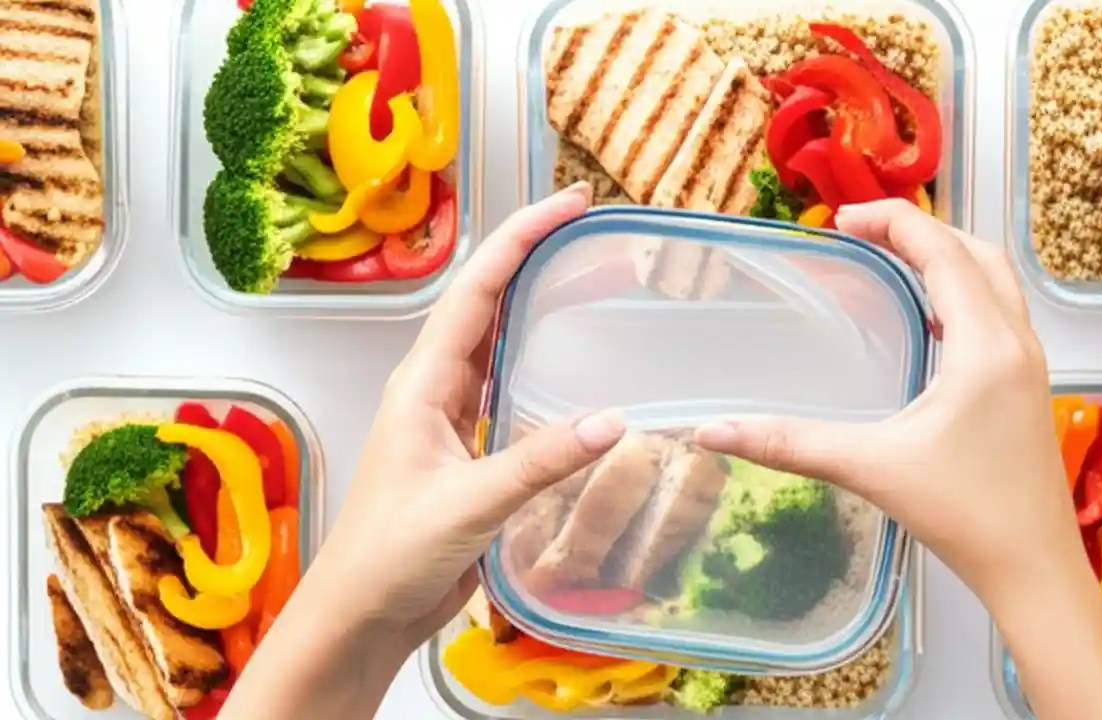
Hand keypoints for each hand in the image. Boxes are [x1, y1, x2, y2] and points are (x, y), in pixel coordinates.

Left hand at [318, 182, 626, 645]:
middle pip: (489, 305)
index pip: (476, 290)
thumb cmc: (390, 554)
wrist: (361, 615)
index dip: (521, 238)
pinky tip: (574, 373)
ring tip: (593, 285)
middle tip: (595, 236)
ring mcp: (450, 421)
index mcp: (423, 383)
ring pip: (498, 346)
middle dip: (537, 261)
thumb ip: (539, 461)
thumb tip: (613, 420)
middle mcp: (434, 390)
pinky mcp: (468, 454)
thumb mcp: (469, 503)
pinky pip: (507, 392)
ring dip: (540, 312)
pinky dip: (540, 369)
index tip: (569, 204)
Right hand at [693, 200, 1101, 719]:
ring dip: (948, 259)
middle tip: (864, 233)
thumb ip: (790, 444)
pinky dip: (964, 294)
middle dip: (921, 231)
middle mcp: (1017, 342)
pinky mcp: (1028, 389)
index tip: (842, 220)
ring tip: (893, 262)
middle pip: (977, 253)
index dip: (893, 222)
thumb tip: (713, 431)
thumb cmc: (966, 516)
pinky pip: (1000, 315)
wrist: (1035, 570)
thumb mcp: (871, 469)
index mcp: (985, 345)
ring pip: (996, 282)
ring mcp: (1030, 366)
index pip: (943, 252)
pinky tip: (929, 324)